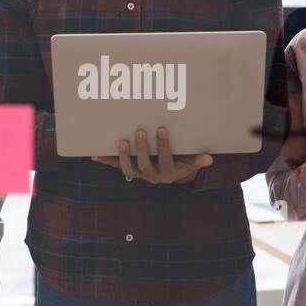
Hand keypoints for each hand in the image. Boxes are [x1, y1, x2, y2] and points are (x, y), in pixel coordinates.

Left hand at [91, 127, 212, 183]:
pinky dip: (105, 161)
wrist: (172, 175)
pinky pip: (116, 166)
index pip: (166, 158)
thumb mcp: (190, 162)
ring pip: (128, 169)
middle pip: (145, 164)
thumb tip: (210, 159)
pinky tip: (95, 154)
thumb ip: (197, 160)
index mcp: (168, 172)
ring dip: (123, 156)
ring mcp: (139, 174)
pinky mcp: (129, 170)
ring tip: (121, 141)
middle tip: (139, 132)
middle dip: (142, 149)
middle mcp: (152, 175)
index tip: (161, 129)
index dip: (163, 145)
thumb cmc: (182, 162)